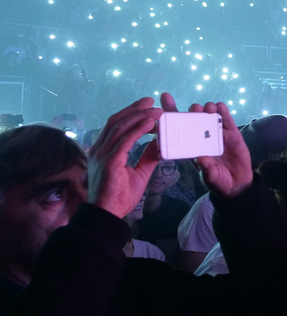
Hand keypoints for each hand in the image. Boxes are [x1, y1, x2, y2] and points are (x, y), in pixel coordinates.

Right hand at [87, 97, 162, 216]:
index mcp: (103, 150)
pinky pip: (124, 140)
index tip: (147, 105)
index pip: (115, 125)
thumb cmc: (120, 195)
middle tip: (152, 101)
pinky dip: (137, 130)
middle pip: (116, 121)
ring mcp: (102, 154)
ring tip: (156, 111)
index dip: (130, 113)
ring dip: (139, 116)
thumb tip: (159, 142)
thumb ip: (147, 155)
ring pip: (120, 128)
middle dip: (135, 109)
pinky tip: (149, 123)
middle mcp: (99, 149)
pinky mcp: (109, 162)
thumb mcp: (139, 171)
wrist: (109, 214)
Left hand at [160, 93, 252, 197]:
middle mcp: (201, 137)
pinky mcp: (231, 133)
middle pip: (194, 118)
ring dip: (207, 109)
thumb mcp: (210, 177)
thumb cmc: (218, 181)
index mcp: (191, 146)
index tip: (165, 98)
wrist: (238, 182)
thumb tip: (200, 158)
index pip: (178, 128)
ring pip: (209, 116)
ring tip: (208, 109)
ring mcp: (216, 133)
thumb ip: (207, 169)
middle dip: (192, 110)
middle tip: (195, 109)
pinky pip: (226, 119)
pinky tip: (220, 106)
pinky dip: (223, 111)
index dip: (170, 112)